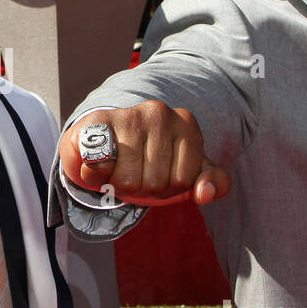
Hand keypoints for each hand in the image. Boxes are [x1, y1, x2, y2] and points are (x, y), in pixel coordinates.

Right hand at [59, 100, 231, 206]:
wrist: (100, 141)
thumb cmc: (147, 160)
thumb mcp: (186, 171)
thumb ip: (211, 183)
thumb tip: (205, 194)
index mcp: (186, 124)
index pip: (184, 181)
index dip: (168, 188)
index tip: (159, 173)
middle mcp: (159, 113)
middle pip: (155, 182)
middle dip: (142, 188)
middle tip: (134, 173)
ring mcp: (128, 115)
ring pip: (128, 180)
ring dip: (118, 185)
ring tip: (118, 169)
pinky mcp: (97, 122)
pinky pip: (100, 168)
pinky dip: (95, 177)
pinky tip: (100, 165)